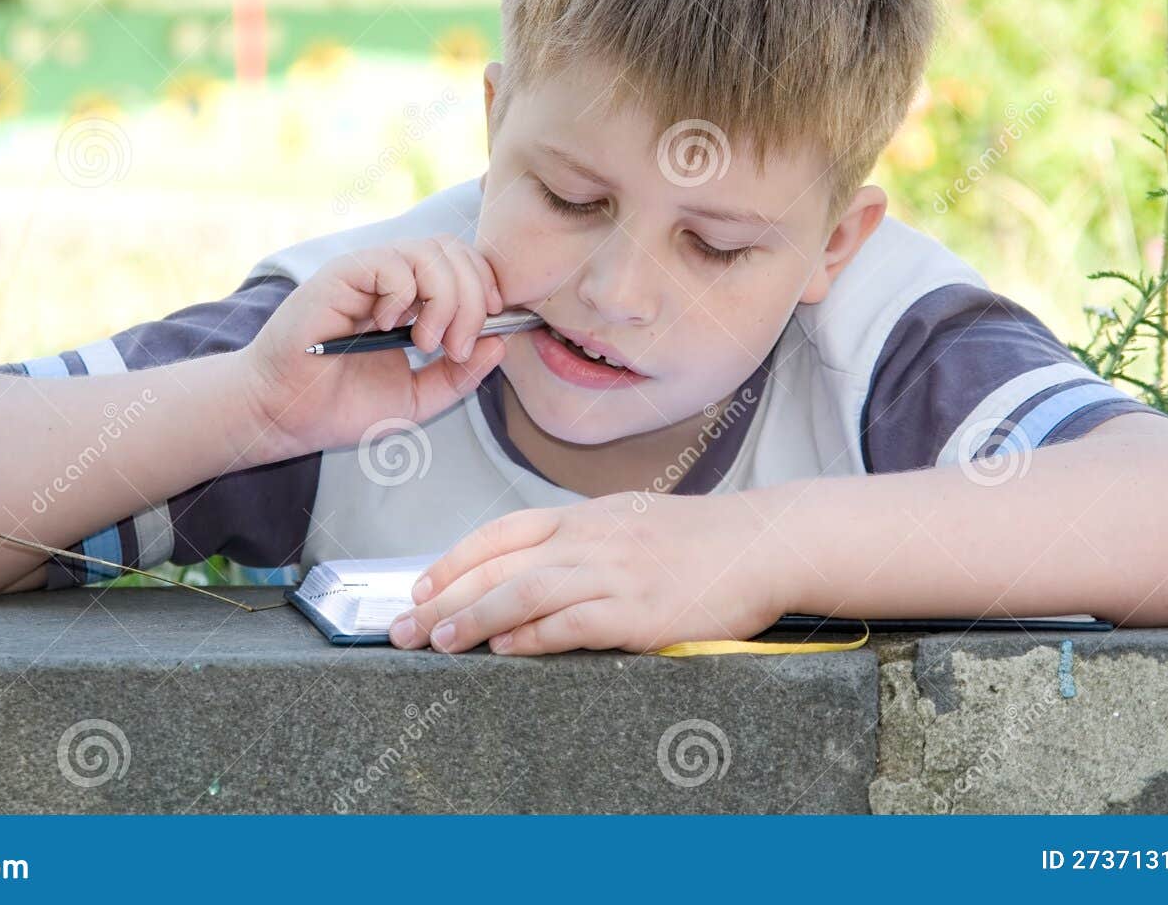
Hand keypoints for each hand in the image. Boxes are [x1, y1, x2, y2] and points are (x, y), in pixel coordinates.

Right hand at [234, 234, 509, 464]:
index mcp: (412, 299)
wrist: (285, 416)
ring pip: (429, 252)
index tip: (490, 328)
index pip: (463, 263)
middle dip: (474, 299)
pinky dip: (404, 295)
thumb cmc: (342, 406)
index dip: (487, 288)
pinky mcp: (339, 276)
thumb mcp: (418, 399)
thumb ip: (460, 375)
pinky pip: (391, 263)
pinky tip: (390, 328)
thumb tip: (500, 343)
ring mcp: (365, 274)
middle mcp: (390, 279)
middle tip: (457, 347)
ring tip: (427, 344)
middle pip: (454, 252)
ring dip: (445, 299)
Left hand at [386, 491, 789, 654]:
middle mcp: (590, 539)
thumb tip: (529, 573)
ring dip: (472, 619)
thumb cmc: (700, 540)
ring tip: (439, 641)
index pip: (499, 534)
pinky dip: (530, 636)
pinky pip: (570, 623)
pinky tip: (502, 648)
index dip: (452, 561)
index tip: (419, 587)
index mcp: (584, 517)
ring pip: (523, 593)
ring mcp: (613, 573)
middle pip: (499, 566)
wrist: (762, 545)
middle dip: (443, 598)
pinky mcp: (638, 610)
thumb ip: (580, 544)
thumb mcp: (629, 523)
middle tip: (405, 627)